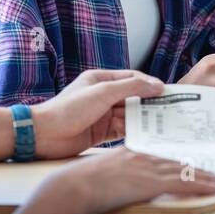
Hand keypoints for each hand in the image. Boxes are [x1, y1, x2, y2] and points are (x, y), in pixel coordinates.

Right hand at [18, 148, 214, 213]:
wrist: (72, 186)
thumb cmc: (79, 185)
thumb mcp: (104, 174)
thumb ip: (119, 176)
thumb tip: (126, 184)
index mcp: (129, 153)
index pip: (160, 157)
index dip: (177, 161)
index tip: (191, 163)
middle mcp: (141, 156)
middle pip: (174, 161)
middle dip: (195, 166)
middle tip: (213, 168)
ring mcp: (146, 167)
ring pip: (182, 170)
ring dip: (202, 176)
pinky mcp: (149, 180)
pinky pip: (182, 182)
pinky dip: (200, 184)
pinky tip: (212, 186)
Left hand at [30, 69, 165, 158]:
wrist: (44, 135)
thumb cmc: (69, 108)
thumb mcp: (103, 92)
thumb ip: (132, 88)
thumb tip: (157, 85)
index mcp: (101, 79)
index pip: (132, 78)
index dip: (149, 84)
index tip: (167, 92)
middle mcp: (103, 95)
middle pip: (132, 97)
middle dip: (149, 102)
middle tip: (170, 109)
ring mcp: (102, 114)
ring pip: (129, 114)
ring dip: (143, 118)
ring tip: (162, 123)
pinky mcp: (101, 132)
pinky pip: (122, 129)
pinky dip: (133, 130)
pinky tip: (146, 134)